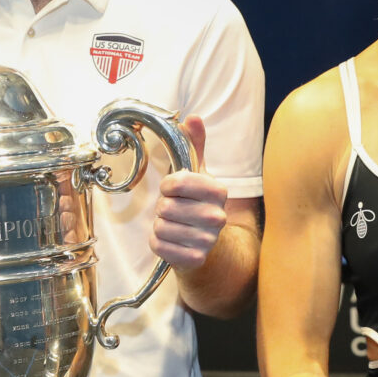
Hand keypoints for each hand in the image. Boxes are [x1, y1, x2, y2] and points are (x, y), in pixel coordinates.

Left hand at [150, 115, 229, 270]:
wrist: (206, 244)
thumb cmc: (196, 203)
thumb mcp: (198, 173)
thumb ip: (194, 145)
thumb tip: (193, 117)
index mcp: (219, 192)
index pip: (177, 182)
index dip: (168, 185)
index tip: (173, 189)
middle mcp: (217, 218)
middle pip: (166, 207)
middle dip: (163, 208)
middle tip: (173, 210)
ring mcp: (207, 241)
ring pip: (160, 227)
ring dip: (160, 225)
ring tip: (173, 224)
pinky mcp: (194, 259)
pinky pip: (159, 246)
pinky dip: (158, 243)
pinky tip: (171, 240)